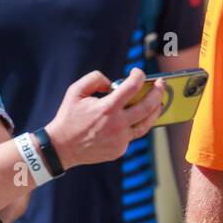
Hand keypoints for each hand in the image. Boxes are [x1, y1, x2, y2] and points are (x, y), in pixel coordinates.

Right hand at [44, 69, 164, 169]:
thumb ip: (95, 79)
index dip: (139, 76)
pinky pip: (133, 135)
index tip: (138, 72)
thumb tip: (113, 84)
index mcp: (107, 108)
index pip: (132, 87)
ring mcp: (120, 139)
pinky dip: (137, 124)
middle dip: (158, 92)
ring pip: (146, 124)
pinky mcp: (120, 149)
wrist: (61, 148)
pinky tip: (140, 117)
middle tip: (161, 84)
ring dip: (156, 110)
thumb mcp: (75, 91)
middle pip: (148, 106)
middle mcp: (117, 125)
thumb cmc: (68, 117)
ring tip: (160, 101)